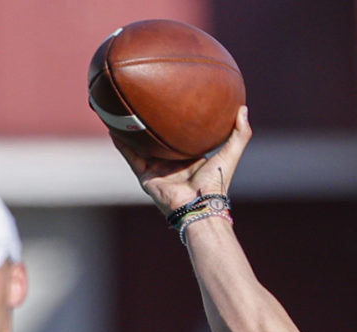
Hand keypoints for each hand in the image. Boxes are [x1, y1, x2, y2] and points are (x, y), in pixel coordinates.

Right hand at [117, 106, 250, 214]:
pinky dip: (121, 143)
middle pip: (158, 140)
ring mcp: (157, 170)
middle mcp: (172, 163)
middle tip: (143, 102)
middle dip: (150, 124)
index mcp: (190, 158)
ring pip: (140, 146)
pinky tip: (113, 127)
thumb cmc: (216, 182)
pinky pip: (130, 156)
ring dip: (130, 131)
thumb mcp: (230, 153)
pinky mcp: (146, 176)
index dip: (175, 121)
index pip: (181, 136)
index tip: (171, 102)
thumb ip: (240, 133)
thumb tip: (243, 108)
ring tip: (121, 111)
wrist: (199, 204)